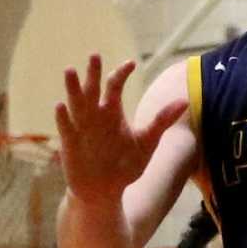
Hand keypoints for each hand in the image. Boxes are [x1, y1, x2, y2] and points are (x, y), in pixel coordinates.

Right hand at [54, 55, 186, 206]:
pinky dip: (63, 117)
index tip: (132, 63)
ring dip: (72, 88)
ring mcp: (81, 128)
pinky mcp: (70, 143)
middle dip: (93, 73)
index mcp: (112, 111)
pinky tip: (61, 106)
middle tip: (95, 56)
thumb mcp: (147, 142)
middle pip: (93, 89)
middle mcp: (95, 115)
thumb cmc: (125, 166)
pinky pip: (66, 127)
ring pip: (76, 103)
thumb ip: (162, 121)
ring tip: (70, 70)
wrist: (104, 191)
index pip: (115, 85)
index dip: (122, 73)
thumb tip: (185, 101)